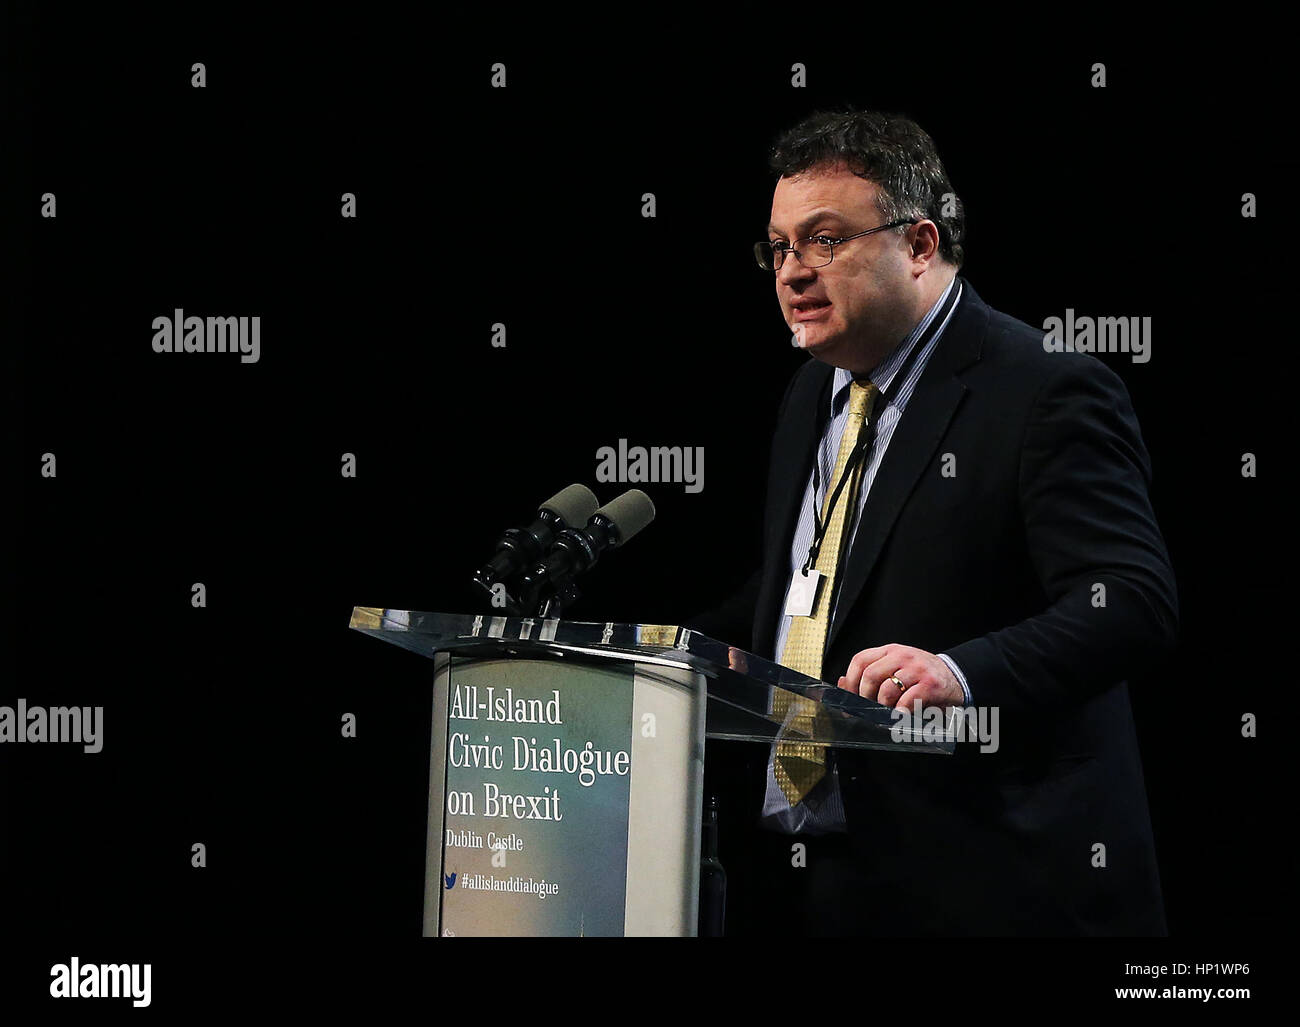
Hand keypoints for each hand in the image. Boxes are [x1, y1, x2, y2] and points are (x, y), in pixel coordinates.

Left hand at [837, 644, 963, 710]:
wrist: (955, 675)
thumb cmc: (922, 675)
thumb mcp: (896, 668)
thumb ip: (872, 673)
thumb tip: (841, 683)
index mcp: (890, 651)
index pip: (860, 660)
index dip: (850, 680)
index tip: (848, 697)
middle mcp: (902, 656)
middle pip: (870, 675)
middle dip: (864, 697)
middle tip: (867, 708)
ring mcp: (916, 669)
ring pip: (887, 689)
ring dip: (883, 706)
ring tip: (886, 712)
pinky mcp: (930, 684)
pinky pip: (908, 699)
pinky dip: (900, 711)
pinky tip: (900, 716)